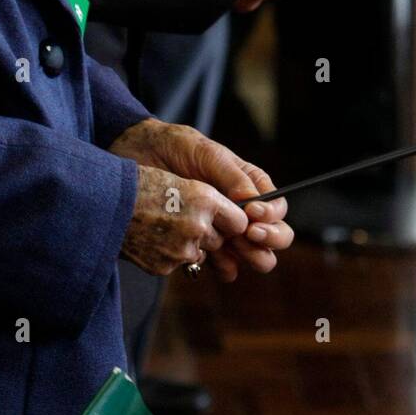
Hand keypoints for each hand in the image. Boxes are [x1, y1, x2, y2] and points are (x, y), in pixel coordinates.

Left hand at [111, 120, 292, 280]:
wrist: (139, 156)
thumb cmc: (176, 147)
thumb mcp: (207, 154)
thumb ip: (232, 177)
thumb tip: (254, 204)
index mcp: (249, 185)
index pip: (276, 208)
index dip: (271, 217)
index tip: (252, 214)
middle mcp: (241, 211)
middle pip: (272, 237)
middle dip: (266, 242)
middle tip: (246, 236)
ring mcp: (223, 230)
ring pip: (250, 257)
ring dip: (245, 258)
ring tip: (224, 247)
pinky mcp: (201, 244)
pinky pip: (221, 266)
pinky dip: (219, 268)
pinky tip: (205, 259)